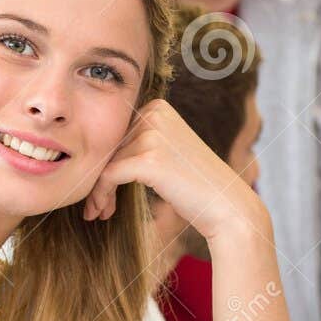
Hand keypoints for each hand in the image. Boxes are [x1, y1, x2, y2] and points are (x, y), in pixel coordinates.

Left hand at [82, 101, 265, 241]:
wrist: (227, 207)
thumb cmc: (195, 185)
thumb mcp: (166, 151)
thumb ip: (137, 143)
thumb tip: (93, 152)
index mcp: (157, 107)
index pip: (114, 133)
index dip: (104, 161)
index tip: (102, 188)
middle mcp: (154, 114)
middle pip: (107, 147)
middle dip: (99, 177)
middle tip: (98, 206)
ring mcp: (152, 135)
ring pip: (105, 163)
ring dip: (98, 191)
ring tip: (100, 213)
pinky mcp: (148, 160)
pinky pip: (107, 177)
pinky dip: (100, 196)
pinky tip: (100, 213)